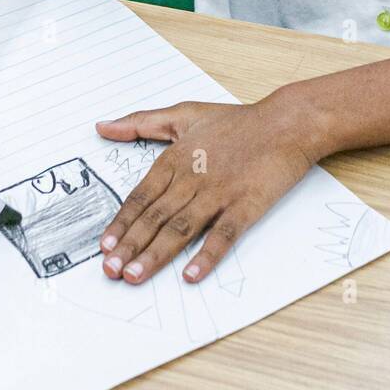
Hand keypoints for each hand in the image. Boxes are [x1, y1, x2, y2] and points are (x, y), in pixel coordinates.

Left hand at [95, 94, 314, 284]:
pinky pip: (224, 234)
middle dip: (131, 245)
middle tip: (111, 270)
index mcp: (175, 158)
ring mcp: (219, 193)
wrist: (287, 123)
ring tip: (136, 276)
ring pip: (181, 228)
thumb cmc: (237, 121)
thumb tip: (102, 127)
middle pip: (155, 216)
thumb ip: (141, 122)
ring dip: (157, 254)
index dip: (121, 223)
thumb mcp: (184, 113)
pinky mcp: (246, 205)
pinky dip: (207, 255)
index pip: (140, 197)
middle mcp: (193, 178)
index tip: (104, 245)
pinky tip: (191, 275)